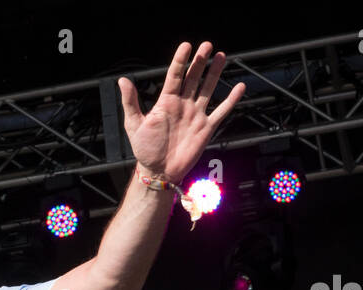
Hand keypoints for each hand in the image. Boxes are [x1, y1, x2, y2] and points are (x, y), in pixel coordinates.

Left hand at [119, 41, 245, 183]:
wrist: (158, 171)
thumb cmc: (144, 149)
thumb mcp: (133, 124)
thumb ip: (130, 102)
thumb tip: (122, 80)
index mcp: (166, 102)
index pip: (175, 76)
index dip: (180, 61)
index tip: (187, 46)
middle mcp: (183, 105)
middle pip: (193, 78)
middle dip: (200, 61)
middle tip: (207, 45)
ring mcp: (196, 115)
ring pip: (208, 89)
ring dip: (215, 73)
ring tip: (221, 56)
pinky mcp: (206, 128)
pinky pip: (221, 111)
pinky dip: (231, 100)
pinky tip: (239, 87)